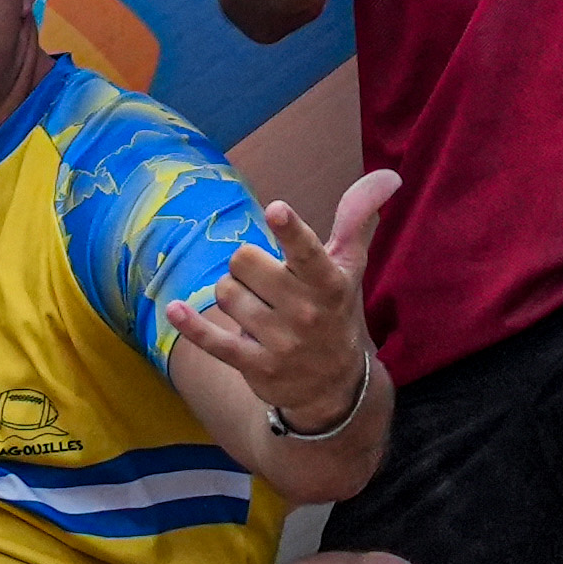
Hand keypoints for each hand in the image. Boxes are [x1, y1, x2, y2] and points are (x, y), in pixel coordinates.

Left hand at [164, 168, 400, 436]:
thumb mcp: (350, 268)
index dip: (290, 230)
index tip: (276, 210)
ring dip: (233, 296)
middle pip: (243, 261)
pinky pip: (213, 340)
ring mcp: (280, 342)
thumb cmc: (335, 311)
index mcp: (329, 283)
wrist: (334, 387)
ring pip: (225, 294)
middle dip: (246, 265)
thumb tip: (387, 177)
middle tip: (265, 282)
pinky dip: (192, 325)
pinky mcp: (254, 366)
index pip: (307, 251)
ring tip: (257, 310)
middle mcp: (306, 313)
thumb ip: (357, 219)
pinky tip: (175, 309)